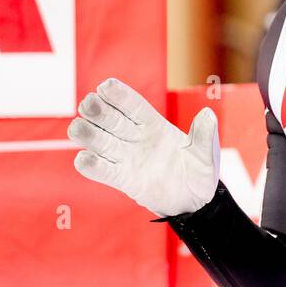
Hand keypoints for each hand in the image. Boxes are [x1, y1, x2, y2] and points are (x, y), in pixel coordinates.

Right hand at [68, 77, 219, 218]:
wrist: (194, 201)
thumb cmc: (199, 172)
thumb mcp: (206, 154)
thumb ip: (204, 135)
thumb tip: (208, 114)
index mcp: (155, 125)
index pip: (133, 105)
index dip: (119, 95)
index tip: (105, 85)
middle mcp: (136, 138)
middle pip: (111, 119)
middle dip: (98, 110)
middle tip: (87, 104)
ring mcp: (127, 157)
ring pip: (101, 141)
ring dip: (88, 134)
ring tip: (77, 129)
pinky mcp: (123, 179)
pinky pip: (103, 170)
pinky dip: (91, 165)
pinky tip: (84, 160)